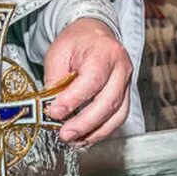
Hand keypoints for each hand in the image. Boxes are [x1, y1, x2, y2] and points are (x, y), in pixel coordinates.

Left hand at [44, 18, 132, 143]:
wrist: (94, 35)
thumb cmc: (77, 42)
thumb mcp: (58, 53)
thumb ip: (55, 80)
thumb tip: (49, 107)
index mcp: (104, 52)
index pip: (92, 80)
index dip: (73, 99)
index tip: (55, 112)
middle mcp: (121, 68)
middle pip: (108, 102)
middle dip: (85, 123)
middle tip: (65, 134)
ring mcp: (126, 84)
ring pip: (116, 115)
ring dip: (94, 132)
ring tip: (74, 140)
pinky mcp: (125, 96)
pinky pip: (117, 119)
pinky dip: (101, 131)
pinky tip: (85, 137)